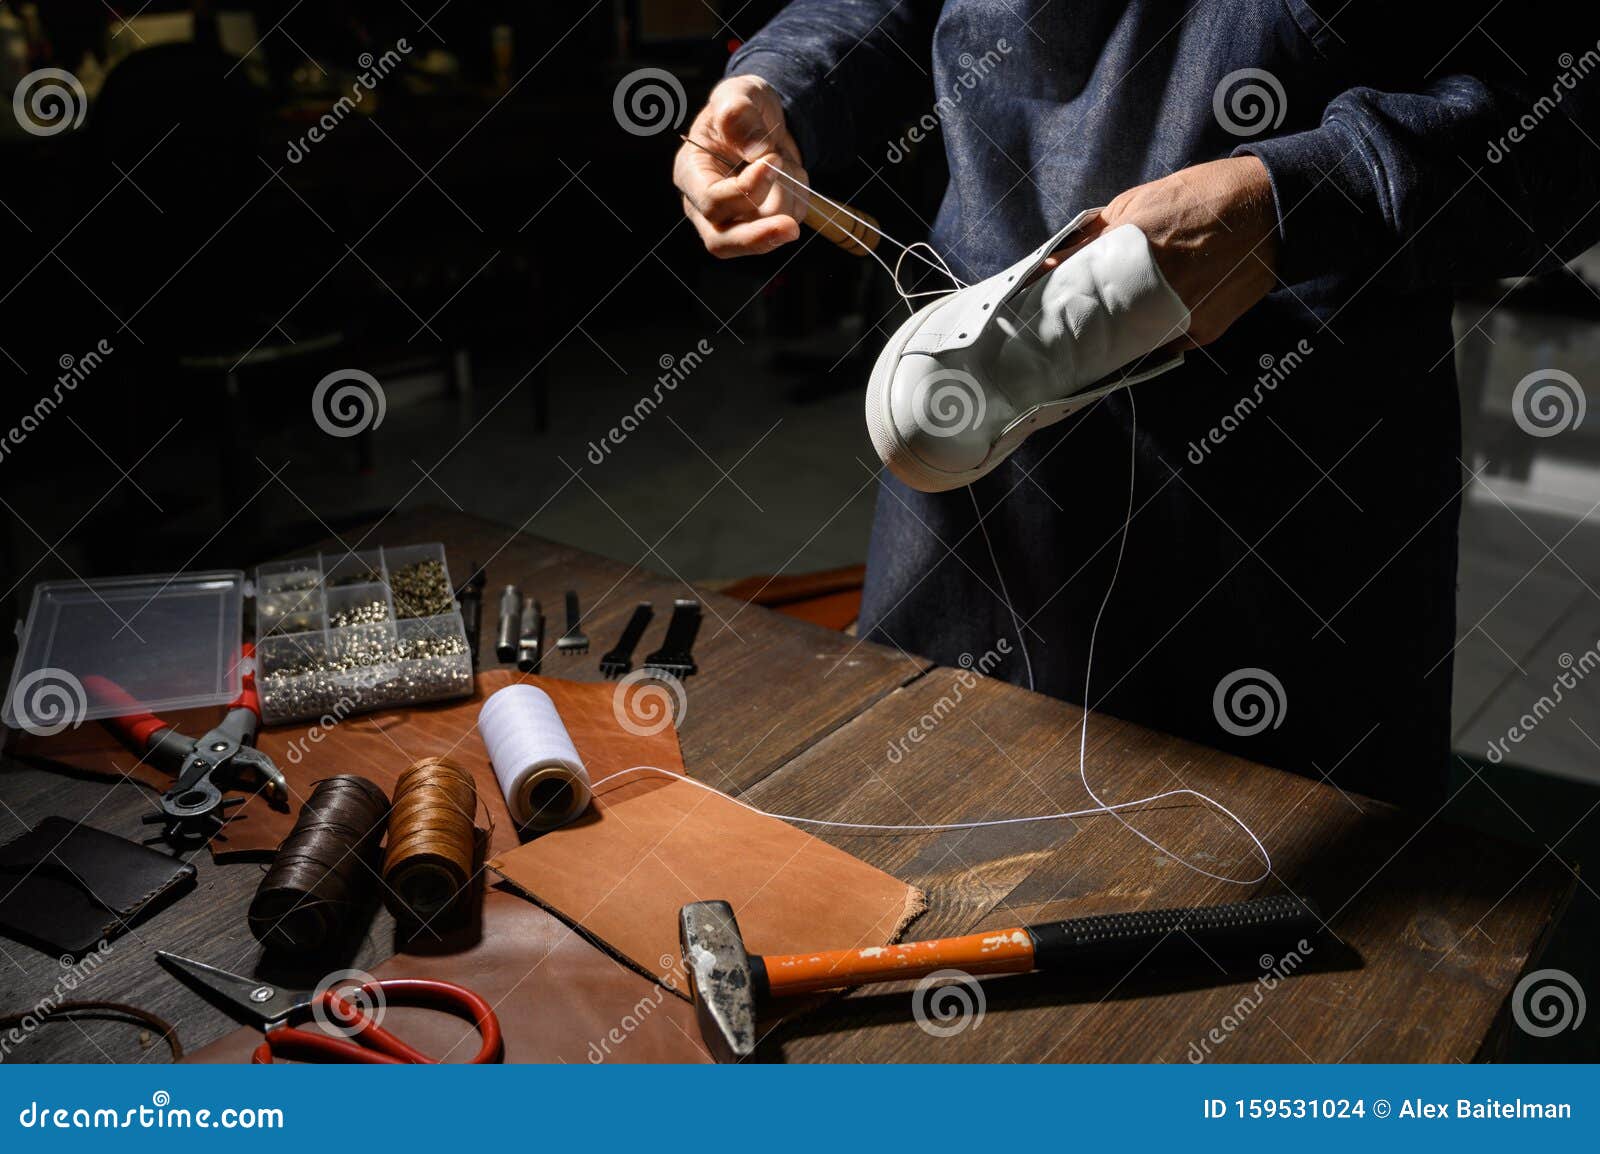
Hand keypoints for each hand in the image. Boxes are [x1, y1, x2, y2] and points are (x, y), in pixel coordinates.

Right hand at [674, 76, 808, 258]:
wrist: (765, 120)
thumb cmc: (743, 108)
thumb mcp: (738, 94)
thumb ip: (738, 113)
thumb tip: (754, 150)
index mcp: (691, 174)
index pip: (712, 201)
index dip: (745, 190)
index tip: (772, 161)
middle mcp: (705, 206)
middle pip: (722, 242)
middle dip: (759, 236)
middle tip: (790, 228)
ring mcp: (732, 220)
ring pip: (763, 233)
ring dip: (788, 196)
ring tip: (784, 159)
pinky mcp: (759, 225)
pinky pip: (785, 225)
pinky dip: (799, 198)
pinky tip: (790, 174)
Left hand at [1044, 158, 1279, 345]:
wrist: (1272, 209)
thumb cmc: (1203, 197)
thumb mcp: (1140, 200)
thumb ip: (1093, 234)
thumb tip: (1049, 262)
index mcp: (1135, 243)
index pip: (1074, 284)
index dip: (1049, 300)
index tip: (1030, 309)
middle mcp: (1157, 284)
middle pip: (1095, 324)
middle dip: (1072, 328)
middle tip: (1053, 331)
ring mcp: (1181, 314)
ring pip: (1126, 343)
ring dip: (1105, 341)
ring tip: (1087, 336)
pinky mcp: (1200, 333)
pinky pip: (1159, 346)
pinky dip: (1143, 340)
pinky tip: (1133, 331)